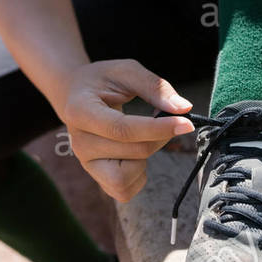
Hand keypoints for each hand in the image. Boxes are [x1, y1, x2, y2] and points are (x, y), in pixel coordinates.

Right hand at [61, 59, 194, 201]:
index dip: (158, 129)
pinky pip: (124, 190)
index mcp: (80, 111)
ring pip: (127, 177)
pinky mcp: (95, 177)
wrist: (74, 95)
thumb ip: (154, 87)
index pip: (122, 129)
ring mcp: (86, 163)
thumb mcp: (126, 71)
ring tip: (141, 136)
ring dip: (145, 158)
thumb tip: (183, 109)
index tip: (186, 123)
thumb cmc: (101, 81)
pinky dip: (138, 174)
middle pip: (134, 151)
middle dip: (159, 136)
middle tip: (163, 118)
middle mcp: (79, 142)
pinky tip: (134, 153)